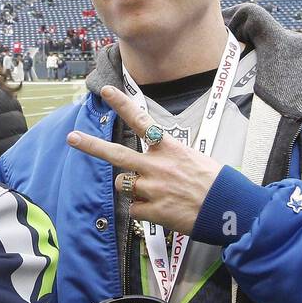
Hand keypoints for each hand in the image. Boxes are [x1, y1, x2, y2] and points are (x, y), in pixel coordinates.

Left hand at [66, 85, 223, 234]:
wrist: (229, 209)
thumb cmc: (215, 183)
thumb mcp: (193, 159)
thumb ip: (166, 158)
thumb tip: (147, 165)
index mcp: (169, 149)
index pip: (142, 122)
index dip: (123, 105)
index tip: (108, 91)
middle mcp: (156, 166)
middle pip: (116, 154)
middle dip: (91, 146)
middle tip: (72, 138)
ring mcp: (152, 189)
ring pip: (123, 185)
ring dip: (131, 188)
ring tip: (154, 192)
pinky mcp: (153, 211)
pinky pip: (134, 209)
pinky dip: (143, 210)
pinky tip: (161, 210)